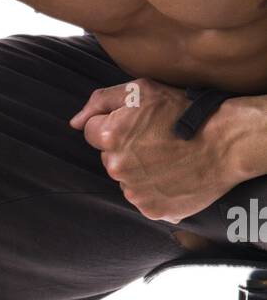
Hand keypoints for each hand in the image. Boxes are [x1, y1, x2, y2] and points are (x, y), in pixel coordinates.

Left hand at [70, 78, 240, 223]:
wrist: (224, 143)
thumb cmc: (183, 113)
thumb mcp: (140, 90)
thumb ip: (100, 101)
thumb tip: (75, 122)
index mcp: (110, 136)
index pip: (92, 133)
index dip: (114, 125)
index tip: (137, 125)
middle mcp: (117, 167)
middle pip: (109, 158)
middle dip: (125, 149)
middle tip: (156, 141)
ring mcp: (133, 191)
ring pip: (126, 179)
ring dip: (140, 171)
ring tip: (166, 159)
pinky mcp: (151, 209)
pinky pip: (144, 199)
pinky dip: (155, 189)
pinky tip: (171, 176)